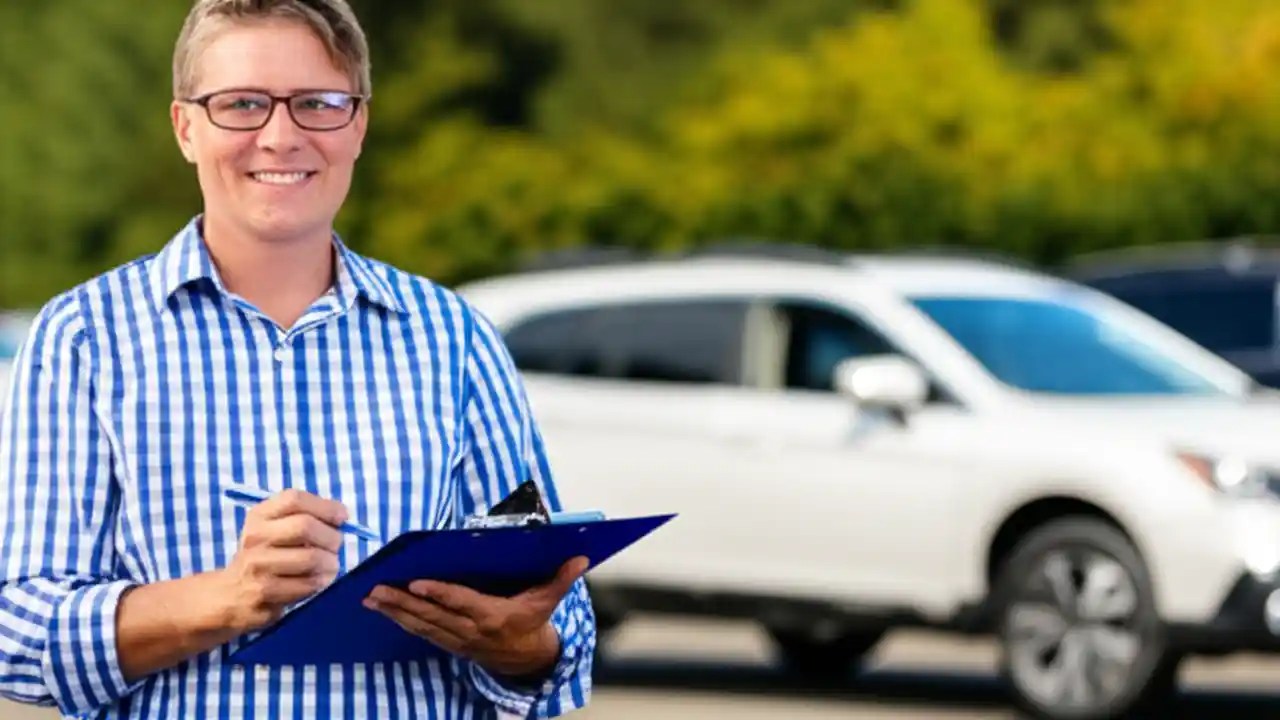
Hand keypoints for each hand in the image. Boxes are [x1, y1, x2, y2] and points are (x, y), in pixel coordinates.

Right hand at [212, 489, 346, 633]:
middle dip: (331, 537)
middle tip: (336, 547)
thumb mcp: (274, 528)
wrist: (229, 595)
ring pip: (310, 558)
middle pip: (305, 527)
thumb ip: (305, 516)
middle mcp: (255, 537)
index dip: (325, 506)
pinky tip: (318, 581)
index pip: (294, 499)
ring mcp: (257, 566)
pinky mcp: (263, 593)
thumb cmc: (264, 556)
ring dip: (330, 563)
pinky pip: (307, 585)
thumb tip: (341, 516)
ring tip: (329, 566)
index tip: (341, 518)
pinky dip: (321, 582)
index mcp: (259, 516)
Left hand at [364, 557, 589, 677]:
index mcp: (492, 616)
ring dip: (394, 611)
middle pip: (431, 615)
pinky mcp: (449, 644)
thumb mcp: (549, 601)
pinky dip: (401, 620)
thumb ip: (561, 578)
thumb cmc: (534, 623)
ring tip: (370, 597)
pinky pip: (421, 632)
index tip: (416, 582)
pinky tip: (383, 609)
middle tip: (376, 588)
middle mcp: (470, 630)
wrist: (528, 661)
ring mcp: (457, 640)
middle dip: (402, 602)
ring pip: (420, 625)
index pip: (460, 602)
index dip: (438, 593)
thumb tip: (581, 557)